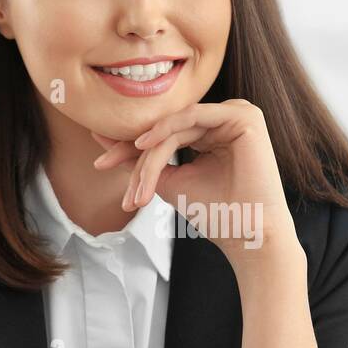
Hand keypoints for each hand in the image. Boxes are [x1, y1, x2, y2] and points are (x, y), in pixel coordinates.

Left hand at [89, 99, 296, 263]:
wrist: (247, 234)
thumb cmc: (215, 213)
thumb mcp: (168, 180)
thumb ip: (141, 159)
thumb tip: (100, 136)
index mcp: (212, 131)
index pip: (164, 133)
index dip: (129, 147)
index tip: (100, 162)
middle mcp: (224, 119)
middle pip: (166, 127)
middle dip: (132, 149)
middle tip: (104, 165)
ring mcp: (236, 113)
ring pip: (176, 124)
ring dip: (147, 151)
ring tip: (134, 181)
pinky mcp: (243, 115)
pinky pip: (192, 117)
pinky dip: (165, 130)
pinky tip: (144, 146)